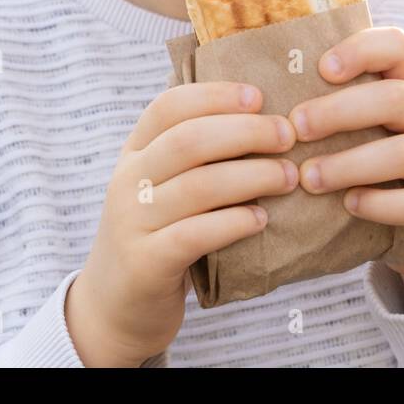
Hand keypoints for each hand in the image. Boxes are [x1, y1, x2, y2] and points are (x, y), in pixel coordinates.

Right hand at [66, 81, 298, 365]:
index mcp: (135, 152)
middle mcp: (128, 181)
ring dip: (252, 176)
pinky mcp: (145, 263)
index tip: (259, 96)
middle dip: (246, 132)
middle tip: (287, 136)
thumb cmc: (158, 236)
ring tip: (288, 177)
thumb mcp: (164, 186)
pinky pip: (195, 234)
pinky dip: (234, 222)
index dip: (215, 95)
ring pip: (197, 186)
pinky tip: (261, 219)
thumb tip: (265, 116)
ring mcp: (132, 222)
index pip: (168, 106)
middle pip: (188, 140)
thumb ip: (197, 154)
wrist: (115, 308)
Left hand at [287, 26, 403, 309]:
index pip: (396, 45)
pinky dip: (380, 204)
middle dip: (339, 112)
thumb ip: (339, 103)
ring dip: (349, 165)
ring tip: (308, 178)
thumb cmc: (386, 162)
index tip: (320, 68)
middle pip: (395, 98)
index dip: (359, 50)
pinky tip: (351, 205)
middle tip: (295, 128)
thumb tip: (260, 92)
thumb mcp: (372, 124)